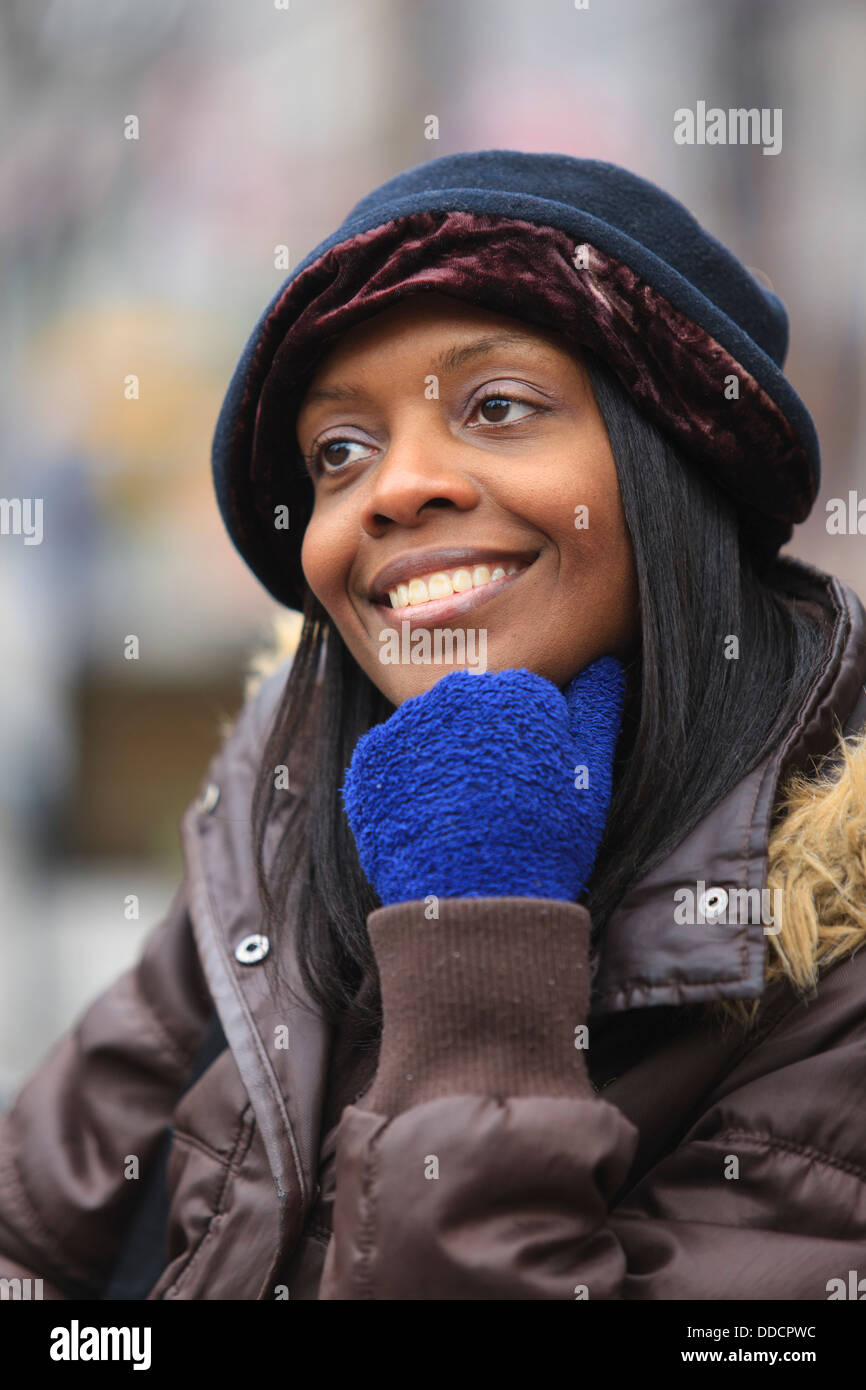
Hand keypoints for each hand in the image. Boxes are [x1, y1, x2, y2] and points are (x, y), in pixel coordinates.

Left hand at [341, 657, 625, 906]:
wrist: (477, 904)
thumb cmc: (546, 840)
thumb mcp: (590, 775)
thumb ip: (596, 708)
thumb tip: (604, 662)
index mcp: (515, 686)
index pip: (522, 698)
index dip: (530, 743)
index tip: (531, 783)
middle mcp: (454, 691)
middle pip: (472, 709)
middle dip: (483, 743)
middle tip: (495, 801)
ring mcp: (406, 724)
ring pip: (430, 731)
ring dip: (443, 759)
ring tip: (461, 814)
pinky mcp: (369, 760)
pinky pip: (392, 760)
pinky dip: (406, 783)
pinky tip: (428, 818)